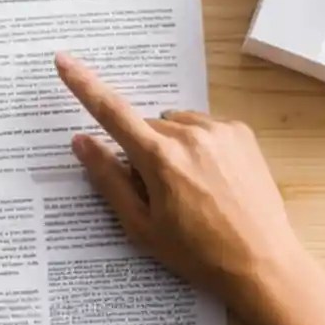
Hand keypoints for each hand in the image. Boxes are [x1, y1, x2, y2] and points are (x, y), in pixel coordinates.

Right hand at [55, 53, 302, 307]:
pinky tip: (211, 178)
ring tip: (190, 187)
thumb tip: (81, 141)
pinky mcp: (241, 132)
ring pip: (173, 125)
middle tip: (157, 192)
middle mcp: (189, 134)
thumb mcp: (141, 226)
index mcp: (159, 158)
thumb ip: (108, 180)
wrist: (262, 263)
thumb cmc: (197, 253)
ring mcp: (219, 130)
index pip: (110, 112)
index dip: (83, 84)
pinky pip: (202, 126)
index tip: (63, 60)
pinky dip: (197, 144)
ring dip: (170, 145)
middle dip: (141, 151)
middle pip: (145, 127)